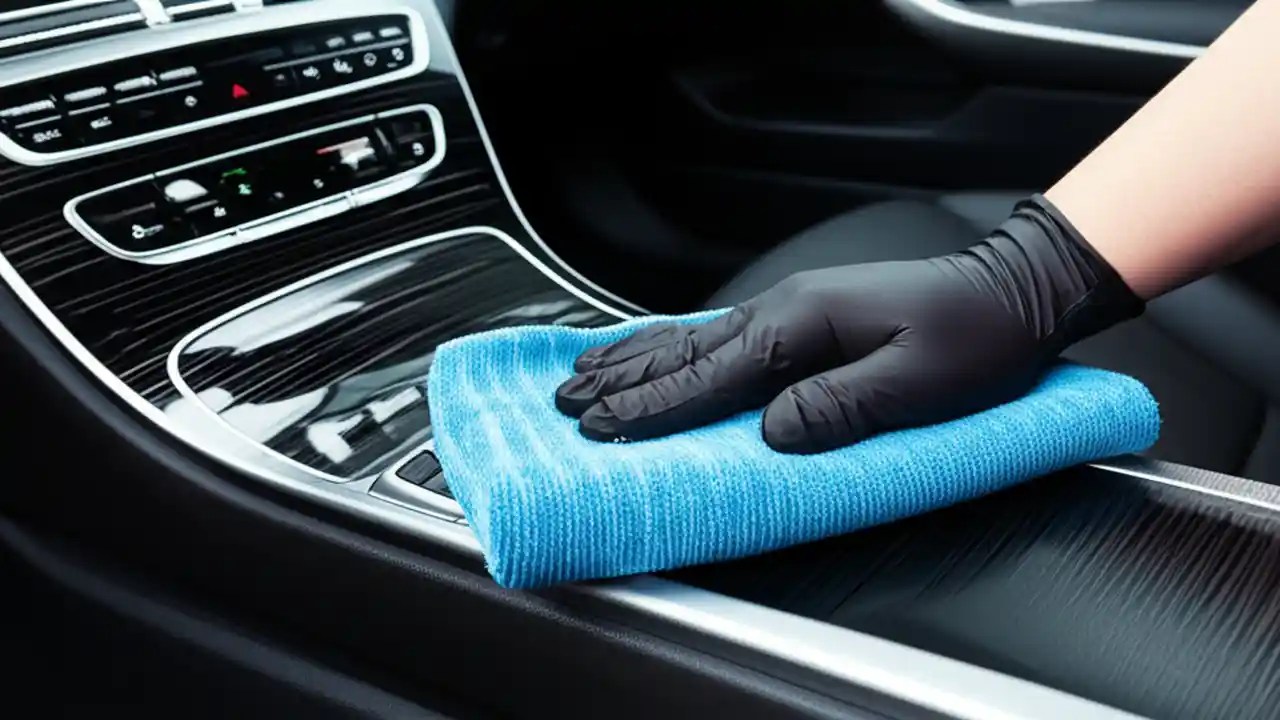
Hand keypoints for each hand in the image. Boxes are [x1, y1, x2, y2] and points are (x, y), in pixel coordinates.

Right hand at [555, 195, 1143, 452]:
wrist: (1012, 290)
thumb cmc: (975, 337)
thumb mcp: (917, 385)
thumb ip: (839, 410)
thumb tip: (770, 434)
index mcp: (802, 325)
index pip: (711, 375)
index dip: (653, 407)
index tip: (601, 427)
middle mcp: (784, 310)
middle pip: (685, 352)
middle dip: (624, 380)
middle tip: (566, 402)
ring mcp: (790, 310)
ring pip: (694, 339)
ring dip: (637, 359)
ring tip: (586, 372)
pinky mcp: (803, 319)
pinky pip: (720, 337)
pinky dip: (674, 347)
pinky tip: (653, 353)